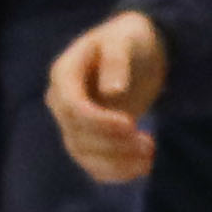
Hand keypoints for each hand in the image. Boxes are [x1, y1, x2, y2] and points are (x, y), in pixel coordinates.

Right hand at [44, 8, 168, 181]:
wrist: (135, 51)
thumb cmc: (128, 39)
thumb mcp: (125, 39)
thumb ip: (117, 59)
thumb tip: (112, 91)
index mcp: (64, 75)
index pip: (72, 107)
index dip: (98, 121)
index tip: (130, 125)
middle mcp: (61, 102)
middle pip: (77, 135)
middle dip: (113, 144)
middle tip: (149, 143)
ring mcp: (72, 123)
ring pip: (83, 155)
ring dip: (117, 162)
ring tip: (150, 155)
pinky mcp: (87, 138)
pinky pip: (93, 164)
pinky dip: (117, 172)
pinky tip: (143, 166)